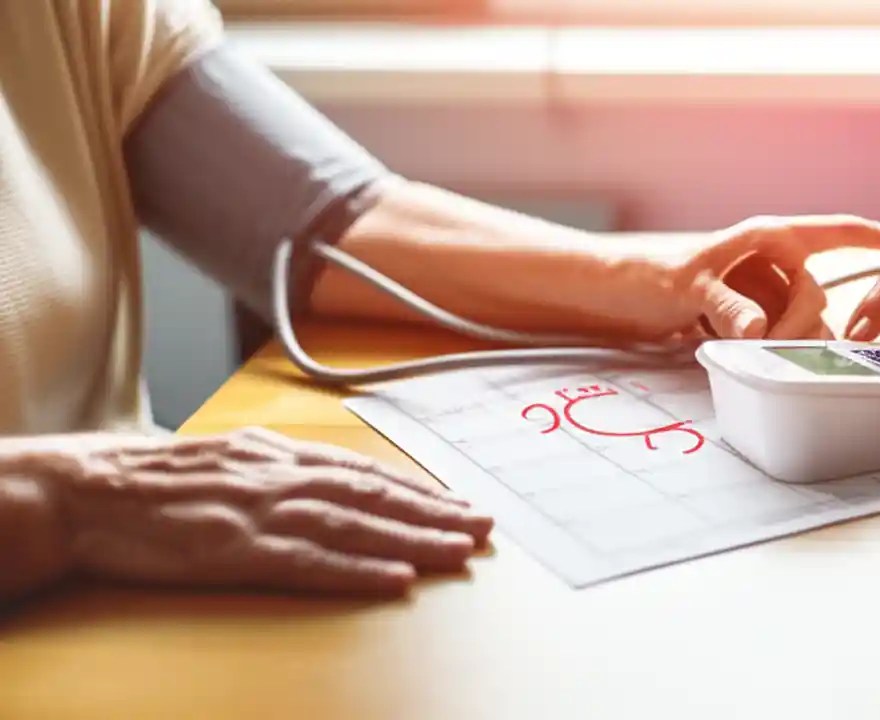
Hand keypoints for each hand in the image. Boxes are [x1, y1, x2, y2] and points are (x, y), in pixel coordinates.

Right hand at [23, 428, 492, 596]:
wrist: (91, 491)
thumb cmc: (160, 477)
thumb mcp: (234, 455)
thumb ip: (287, 464)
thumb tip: (337, 474)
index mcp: (283, 456)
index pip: (369, 475)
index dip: (421, 491)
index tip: (462, 504)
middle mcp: (284, 479)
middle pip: (376, 498)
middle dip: (436, 514)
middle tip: (484, 527)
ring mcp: (263, 514)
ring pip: (357, 528)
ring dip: (414, 541)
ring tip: (460, 552)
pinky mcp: (238, 551)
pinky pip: (309, 564)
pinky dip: (357, 572)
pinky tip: (395, 580)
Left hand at [618, 215, 879, 340]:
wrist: (611, 298)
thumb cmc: (646, 275)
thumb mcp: (686, 286)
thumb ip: (726, 306)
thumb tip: (759, 333)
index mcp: (770, 240)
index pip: (838, 233)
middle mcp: (772, 266)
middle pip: (820, 297)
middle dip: (807, 326)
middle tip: (773, 347)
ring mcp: (762, 296)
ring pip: (803, 326)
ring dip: (789, 345)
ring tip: (756, 354)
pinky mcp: (748, 323)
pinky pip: (780, 340)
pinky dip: (776, 354)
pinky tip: (757, 360)